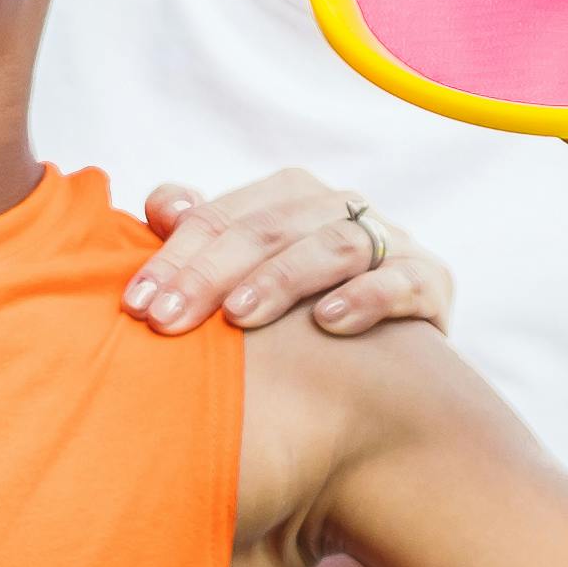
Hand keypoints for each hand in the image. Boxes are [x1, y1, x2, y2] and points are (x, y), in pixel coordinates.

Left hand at [126, 168, 448, 335]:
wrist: (394, 370)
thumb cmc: (302, 314)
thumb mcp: (249, 276)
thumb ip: (206, 237)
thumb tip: (163, 203)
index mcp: (290, 196)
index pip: (220, 217)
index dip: (173, 257)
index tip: (135, 303)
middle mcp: (341, 209)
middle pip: (269, 228)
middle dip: (211, 274)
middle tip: (167, 321)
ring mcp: (391, 242)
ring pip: (335, 244)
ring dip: (284, 279)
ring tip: (239, 318)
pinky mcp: (432, 281)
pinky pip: (403, 280)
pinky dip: (367, 297)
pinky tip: (329, 324)